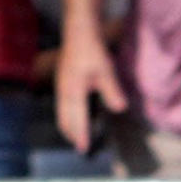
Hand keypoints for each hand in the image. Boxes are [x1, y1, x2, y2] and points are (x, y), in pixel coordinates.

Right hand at [53, 14, 127, 151]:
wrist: (78, 32)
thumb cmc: (91, 50)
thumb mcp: (105, 70)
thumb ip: (112, 91)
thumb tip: (120, 109)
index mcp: (73, 92)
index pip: (76, 120)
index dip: (80, 136)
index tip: (84, 149)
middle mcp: (63, 92)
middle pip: (64, 120)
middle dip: (72, 135)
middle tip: (80, 147)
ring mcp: (60, 87)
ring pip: (61, 113)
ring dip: (68, 126)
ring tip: (75, 135)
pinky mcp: (62, 81)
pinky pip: (61, 105)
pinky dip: (67, 116)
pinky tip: (74, 115)